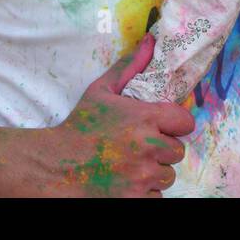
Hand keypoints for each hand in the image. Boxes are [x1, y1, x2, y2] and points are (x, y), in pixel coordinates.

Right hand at [32, 34, 194, 196]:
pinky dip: (145, 191)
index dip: (174, 125)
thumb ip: (130, 67)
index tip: (161, 126)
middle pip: (177, 151)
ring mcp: (142, 176)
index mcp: (145, 119)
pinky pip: (156, 195)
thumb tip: (151, 40)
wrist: (54, 166)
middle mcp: (148, 148)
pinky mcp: (135, 199)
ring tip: (131, 164)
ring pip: (168, 175)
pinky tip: (126, 182)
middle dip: (162, 149)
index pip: (185, 123)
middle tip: (139, 147)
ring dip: (154, 171)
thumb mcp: (102, 91)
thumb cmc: (79, 126)